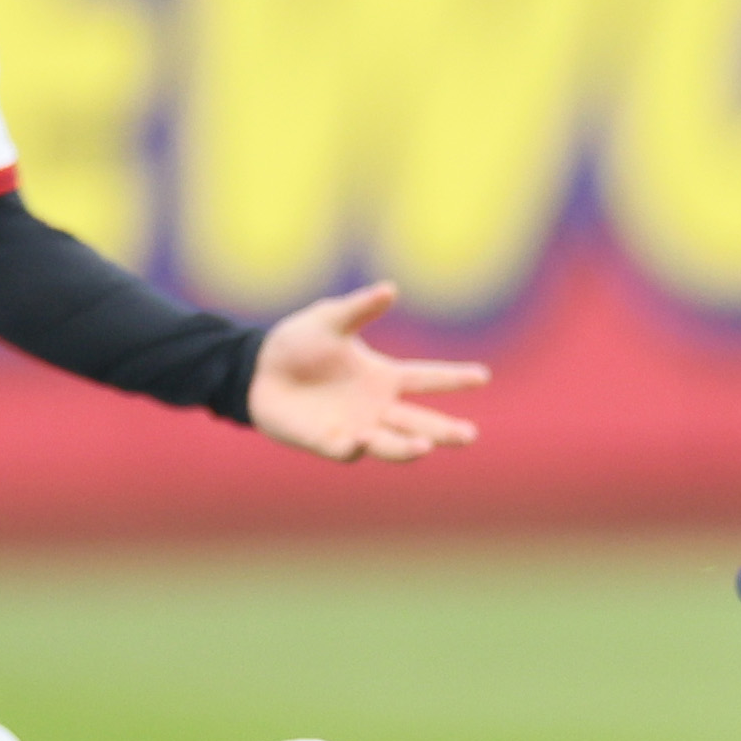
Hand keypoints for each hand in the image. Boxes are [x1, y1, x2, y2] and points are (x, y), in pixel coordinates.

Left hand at [247, 281, 486, 462]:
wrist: (258, 371)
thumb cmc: (298, 343)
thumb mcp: (329, 319)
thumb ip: (359, 309)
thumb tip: (390, 289)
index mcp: (383, 376)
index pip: (426, 378)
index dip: (453, 378)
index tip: (482, 376)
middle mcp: (376, 407)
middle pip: (419, 422)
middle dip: (444, 430)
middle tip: (470, 435)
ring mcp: (354, 427)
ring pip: (390, 443)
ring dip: (407, 447)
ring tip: (425, 447)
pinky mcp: (326, 442)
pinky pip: (346, 451)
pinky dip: (355, 449)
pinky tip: (362, 442)